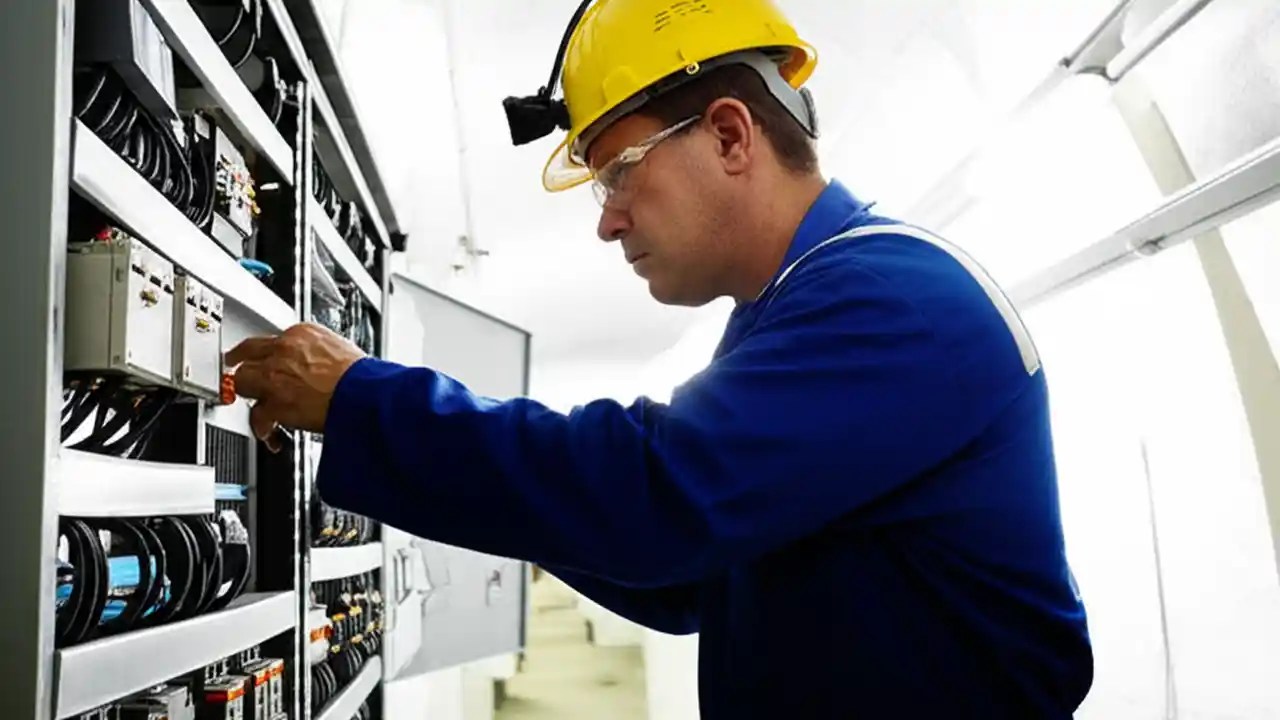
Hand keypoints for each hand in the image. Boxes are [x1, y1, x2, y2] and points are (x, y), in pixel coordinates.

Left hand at [224, 323, 364, 450]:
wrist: (366, 395)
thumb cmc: (362, 377)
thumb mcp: (340, 351)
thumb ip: (317, 354)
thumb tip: (315, 365)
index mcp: (302, 333)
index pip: (270, 339)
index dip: (262, 354)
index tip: (259, 360)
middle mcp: (283, 350)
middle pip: (245, 355)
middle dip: (243, 369)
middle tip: (242, 379)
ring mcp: (275, 376)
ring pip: (241, 382)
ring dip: (250, 398)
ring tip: (260, 412)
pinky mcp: (274, 403)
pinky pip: (257, 416)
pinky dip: (263, 428)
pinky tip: (270, 434)